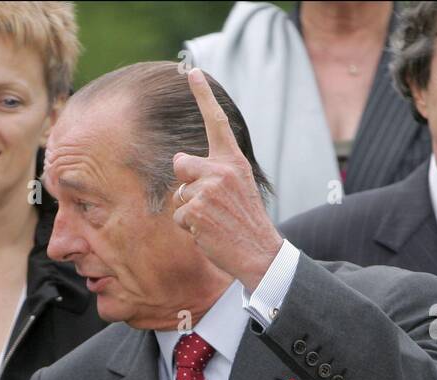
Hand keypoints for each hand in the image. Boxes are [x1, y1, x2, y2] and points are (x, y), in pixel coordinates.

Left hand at [172, 68, 281, 288]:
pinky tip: (208, 232)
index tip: (192, 71)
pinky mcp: (195, 209)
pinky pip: (177, 216)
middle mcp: (221, 169)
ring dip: (188, 210)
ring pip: (178, 194)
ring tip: (212, 221)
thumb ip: (213, 170)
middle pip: (180, 163)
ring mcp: (207, 189)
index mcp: (233, 161)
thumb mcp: (237, 187)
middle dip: (185, 182)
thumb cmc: (244, 220)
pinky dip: (188, 228)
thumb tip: (180, 162)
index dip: (203, 95)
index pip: (217, 122)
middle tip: (208, 202)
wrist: (259, 251)